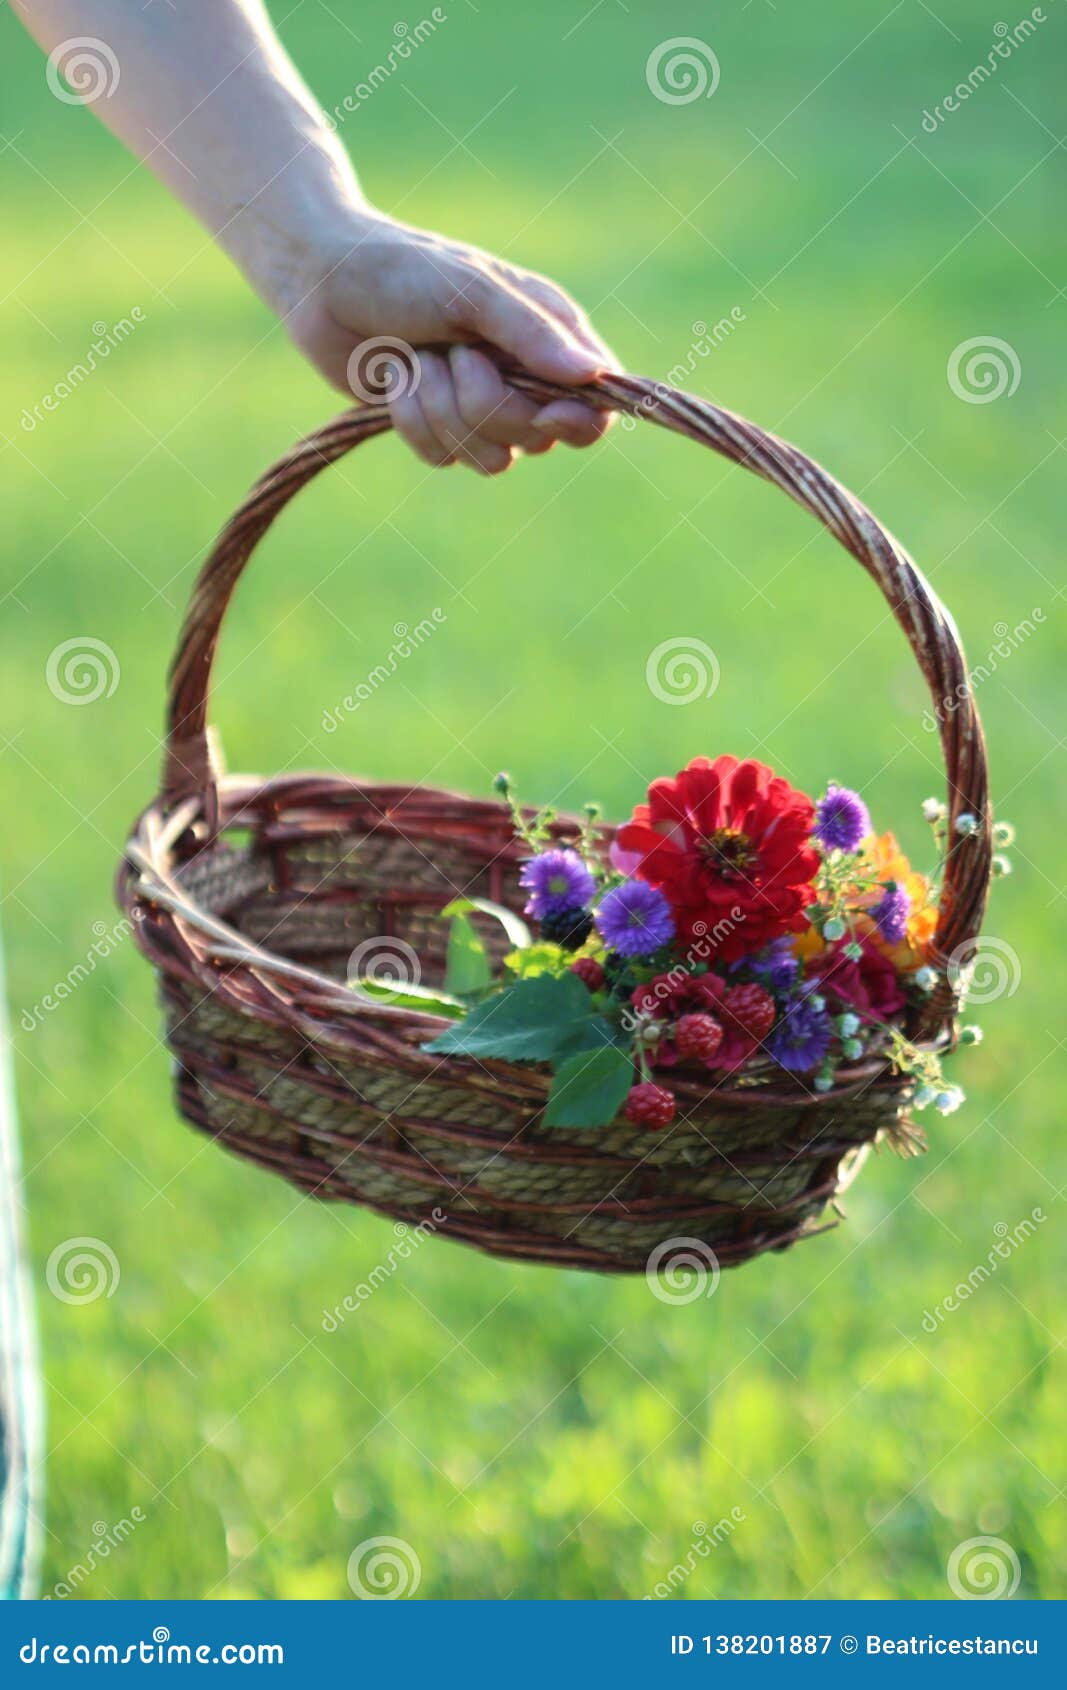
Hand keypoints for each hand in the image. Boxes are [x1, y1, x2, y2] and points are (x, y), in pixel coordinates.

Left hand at [283, 212, 616, 473]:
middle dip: (486, 402)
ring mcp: (480, 408)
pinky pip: (441, 457)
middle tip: (453, 353)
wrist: (321, 283)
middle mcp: (523, 378)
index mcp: (548, 337)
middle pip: (536, 439)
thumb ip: (532, 333)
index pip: (595, 406)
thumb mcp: (472, 290)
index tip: (544, 412)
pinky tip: (394, 380)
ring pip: (489, 458)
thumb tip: (593, 375)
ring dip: (442, 410)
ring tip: (418, 360)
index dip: (578, 421)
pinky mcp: (438, 428)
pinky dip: (411, 420)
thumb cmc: (404, 269)